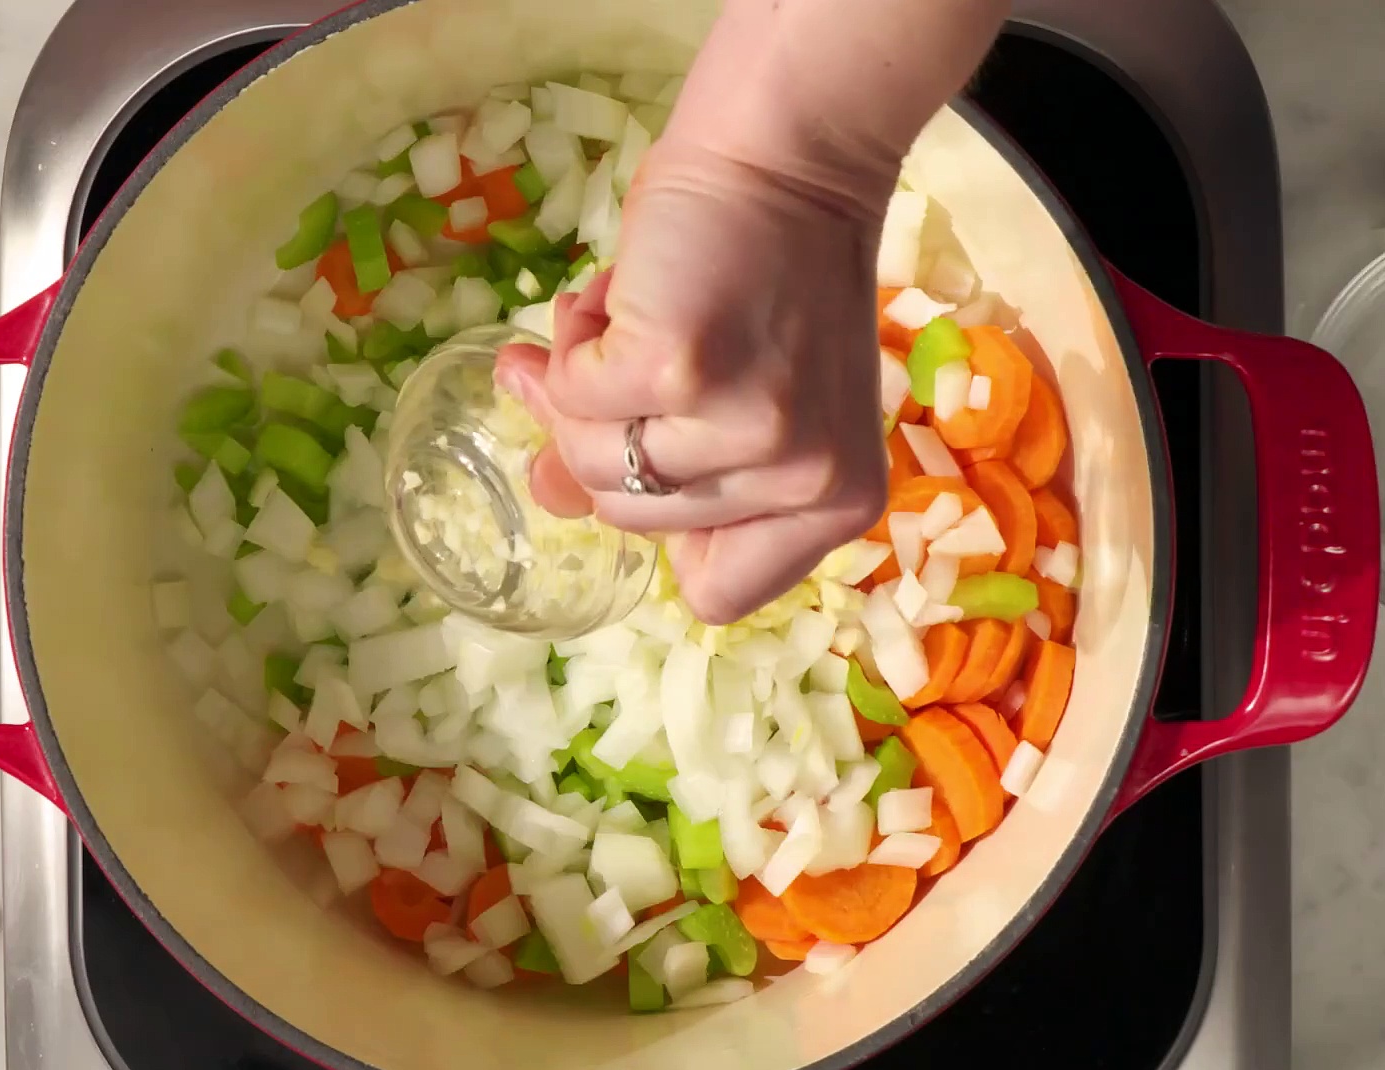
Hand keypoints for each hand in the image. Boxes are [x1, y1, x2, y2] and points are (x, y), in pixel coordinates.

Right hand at [495, 141, 889, 624]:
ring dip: (581, 387)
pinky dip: (571, 347)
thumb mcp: (731, 396)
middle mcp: (806, 480)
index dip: (666, 525)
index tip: (665, 452)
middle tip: (625, 361)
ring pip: (594, 465)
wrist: (781, 157)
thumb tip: (547, 493)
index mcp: (836, 503)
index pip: (717, 596)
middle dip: (607, 437)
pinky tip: (609, 300)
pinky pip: (575, 400)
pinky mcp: (682, 373)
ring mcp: (748, 430)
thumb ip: (656, 466)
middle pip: (636, 521)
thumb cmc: (763, 276)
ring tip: (624, 320)